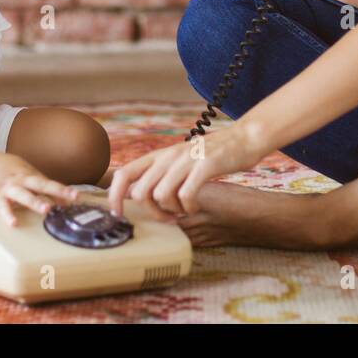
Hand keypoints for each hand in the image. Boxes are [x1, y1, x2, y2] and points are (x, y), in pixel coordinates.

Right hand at [0, 151, 80, 226]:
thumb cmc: (2, 168)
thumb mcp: (21, 170)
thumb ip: (37, 182)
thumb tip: (58, 197)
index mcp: (27, 173)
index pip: (47, 182)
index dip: (62, 189)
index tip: (76, 196)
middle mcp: (19, 179)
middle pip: (40, 184)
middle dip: (57, 190)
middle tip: (71, 197)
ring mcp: (7, 187)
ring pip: (23, 194)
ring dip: (35, 201)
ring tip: (47, 209)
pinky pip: (2, 207)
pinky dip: (8, 215)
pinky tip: (14, 223)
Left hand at [107, 124, 264, 220]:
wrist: (244, 138)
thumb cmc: (212, 155)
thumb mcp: (180, 160)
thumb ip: (160, 174)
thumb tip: (137, 195)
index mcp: (159, 156)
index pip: (124, 174)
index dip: (114, 196)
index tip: (118, 215)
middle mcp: (168, 156)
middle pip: (140, 192)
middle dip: (152, 213)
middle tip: (169, 218)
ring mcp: (186, 160)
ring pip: (160, 196)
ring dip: (172, 211)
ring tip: (185, 210)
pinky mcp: (205, 165)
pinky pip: (185, 195)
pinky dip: (189, 208)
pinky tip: (196, 206)